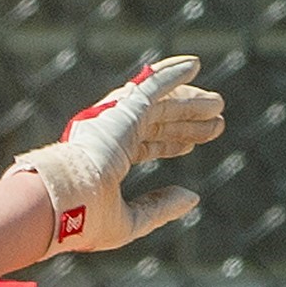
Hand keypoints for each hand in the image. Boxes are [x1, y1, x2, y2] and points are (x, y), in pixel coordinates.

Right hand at [8, 56, 225, 256]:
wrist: (66, 202)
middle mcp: (109, 135)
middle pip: (156, 123)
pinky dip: (173, 74)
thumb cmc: (87, 219)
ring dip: (190, 101)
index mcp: (105, 160)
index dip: (170, 143)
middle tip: (216, 120)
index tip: (192, 145)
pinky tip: (195, 66)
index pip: (143, 145)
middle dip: (186, 121)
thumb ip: (160, 208)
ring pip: (160, 104)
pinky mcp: (124, 108)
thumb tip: (192, 197)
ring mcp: (116, 120)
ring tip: (218, 104)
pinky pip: (152, 84)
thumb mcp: (131, 220)